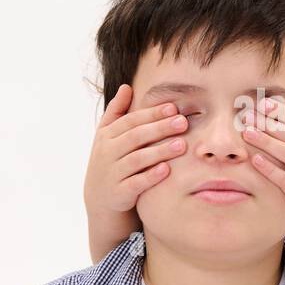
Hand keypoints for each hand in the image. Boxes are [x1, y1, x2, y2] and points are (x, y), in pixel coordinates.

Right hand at [84, 84, 187, 216]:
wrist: (100, 198)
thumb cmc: (111, 160)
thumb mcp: (107, 136)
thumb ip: (116, 111)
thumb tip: (126, 87)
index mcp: (107, 135)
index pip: (131, 121)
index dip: (151, 114)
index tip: (173, 108)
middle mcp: (107, 152)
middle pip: (135, 137)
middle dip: (160, 128)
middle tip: (183, 122)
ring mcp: (112, 173)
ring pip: (137, 159)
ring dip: (159, 151)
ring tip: (181, 145)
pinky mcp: (119, 193)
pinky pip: (136, 183)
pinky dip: (150, 176)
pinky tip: (167, 170)